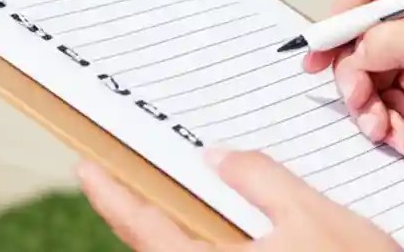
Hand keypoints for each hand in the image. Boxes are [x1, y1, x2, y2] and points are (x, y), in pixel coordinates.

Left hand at [76, 150, 400, 250]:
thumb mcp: (318, 219)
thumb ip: (264, 182)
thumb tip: (222, 160)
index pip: (143, 227)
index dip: (110, 193)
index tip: (86, 165)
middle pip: (158, 245)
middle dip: (139, 209)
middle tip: (121, 170)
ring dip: (172, 225)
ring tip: (169, 189)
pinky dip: (207, 240)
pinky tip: (224, 222)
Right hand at [304, 0, 403, 173]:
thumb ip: (399, 38)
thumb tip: (355, 49)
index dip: (339, 16)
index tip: (325, 45)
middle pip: (351, 43)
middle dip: (349, 74)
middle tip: (358, 97)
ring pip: (358, 83)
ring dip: (365, 109)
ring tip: (384, 127)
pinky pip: (376, 114)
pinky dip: (383, 129)